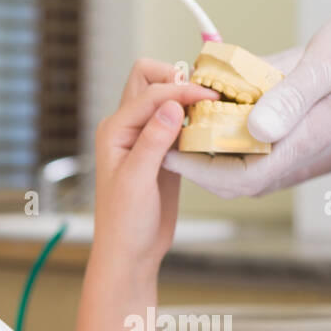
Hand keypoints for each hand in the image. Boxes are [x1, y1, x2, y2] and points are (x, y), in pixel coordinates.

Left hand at [93, 59, 221, 269]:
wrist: (130, 252)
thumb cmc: (124, 222)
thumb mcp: (137, 181)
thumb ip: (153, 141)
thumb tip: (172, 106)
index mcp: (114, 129)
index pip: (150, 94)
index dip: (180, 90)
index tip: (211, 96)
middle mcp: (127, 127)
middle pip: (149, 81)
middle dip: (176, 79)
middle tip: (207, 94)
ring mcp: (145, 137)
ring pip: (165, 100)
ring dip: (187, 97)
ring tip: (215, 105)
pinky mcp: (163, 151)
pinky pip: (179, 122)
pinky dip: (194, 118)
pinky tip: (213, 125)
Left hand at [160, 4, 330, 196]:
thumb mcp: (327, 67)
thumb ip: (290, 97)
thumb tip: (253, 128)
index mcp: (302, 140)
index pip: (241, 178)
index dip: (198, 171)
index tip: (164, 149)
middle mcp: (295, 143)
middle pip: (233, 174)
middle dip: (193, 158)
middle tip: (161, 129)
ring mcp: (294, 134)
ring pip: (238, 154)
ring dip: (205, 139)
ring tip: (175, 112)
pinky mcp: (292, 118)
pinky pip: (250, 132)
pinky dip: (223, 119)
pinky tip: (206, 93)